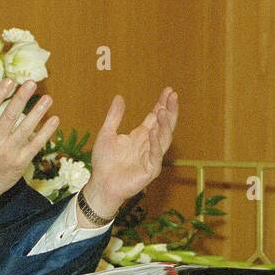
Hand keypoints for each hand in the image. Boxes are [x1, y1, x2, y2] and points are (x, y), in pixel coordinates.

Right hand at [0, 78, 59, 222]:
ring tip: (47, 99)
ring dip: (38, 113)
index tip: (10, 81)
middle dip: (21, 98)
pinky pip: (35, 144)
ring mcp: (9, 151)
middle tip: (32, 83)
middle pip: (10, 116)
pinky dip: (46, 132)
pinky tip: (54, 120)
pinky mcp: (21, 161)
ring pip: (26, 129)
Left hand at [80, 87, 178, 220]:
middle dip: (170, 111)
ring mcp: (151, 157)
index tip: (169, 90)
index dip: (162, 104)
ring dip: (165, 124)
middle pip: (164, 125)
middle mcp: (149, 145)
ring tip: (164, 110)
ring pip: (163, 138)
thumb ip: (114, 116)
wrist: (100, 184)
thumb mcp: (107, 133)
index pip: (156, 117)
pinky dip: (155, 143)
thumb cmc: (104, 162)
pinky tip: (153, 131)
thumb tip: (119, 97)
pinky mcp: (150, 170)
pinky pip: (155, 155)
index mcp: (141, 136)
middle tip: (174, 96)